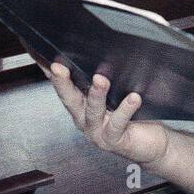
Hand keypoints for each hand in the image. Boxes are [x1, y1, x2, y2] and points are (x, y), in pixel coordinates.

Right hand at [44, 65, 169, 165]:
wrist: (150, 143)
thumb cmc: (132, 115)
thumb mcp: (115, 93)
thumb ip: (103, 78)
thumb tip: (99, 50)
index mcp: (81, 105)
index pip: (63, 86)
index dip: (51, 72)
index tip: (43, 56)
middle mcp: (85, 118)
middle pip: (69, 99)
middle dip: (62, 82)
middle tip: (57, 66)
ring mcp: (98, 131)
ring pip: (93, 111)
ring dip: (96, 94)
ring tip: (100, 79)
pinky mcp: (114, 139)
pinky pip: (118, 123)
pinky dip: (125, 109)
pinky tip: (133, 98)